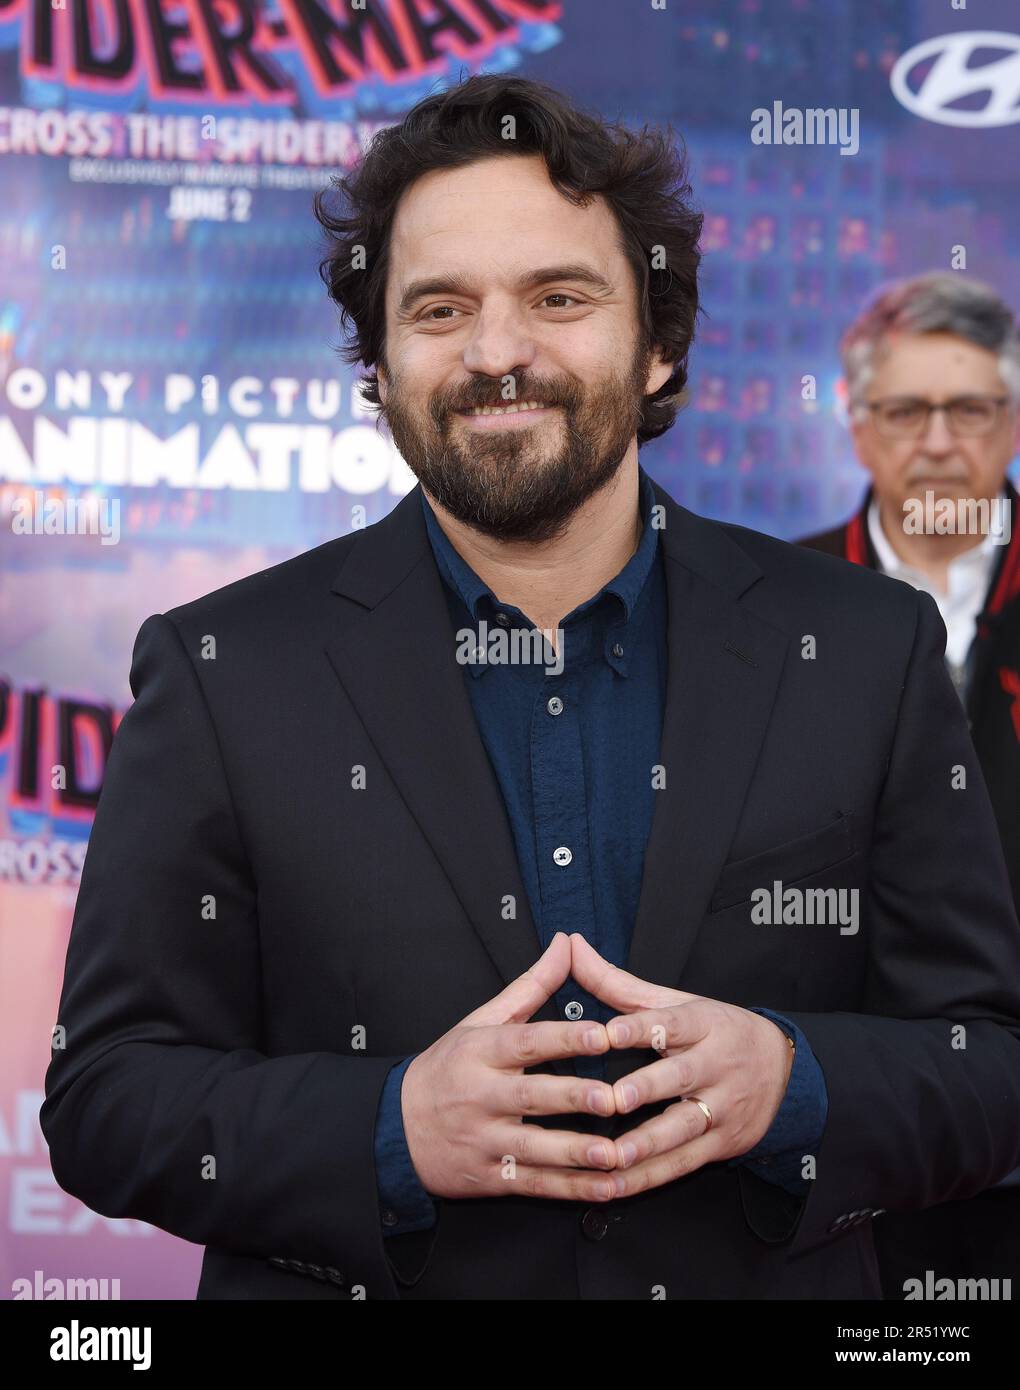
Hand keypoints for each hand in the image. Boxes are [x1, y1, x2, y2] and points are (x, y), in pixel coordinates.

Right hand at [401, 933, 622, 1201]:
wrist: (392, 1128)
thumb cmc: (447, 1068)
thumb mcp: (480, 1021)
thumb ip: (530, 986)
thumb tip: (567, 943)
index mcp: (481, 1052)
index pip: (526, 1041)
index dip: (564, 1037)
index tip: (602, 1034)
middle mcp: (481, 1096)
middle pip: (530, 1095)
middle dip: (572, 1097)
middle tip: (612, 1097)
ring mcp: (483, 1140)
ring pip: (533, 1148)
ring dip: (575, 1153)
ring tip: (613, 1154)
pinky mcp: (488, 1178)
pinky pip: (534, 1185)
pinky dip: (570, 1189)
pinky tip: (605, 1188)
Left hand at [568, 934, 794, 1197]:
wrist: (786, 1071)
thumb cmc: (716, 1031)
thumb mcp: (677, 1002)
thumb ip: (618, 983)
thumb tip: (571, 946)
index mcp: (703, 1024)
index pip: (670, 1023)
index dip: (638, 1028)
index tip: (607, 1033)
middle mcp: (716, 1065)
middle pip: (680, 1077)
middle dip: (647, 1089)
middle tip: (613, 1099)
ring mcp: (721, 1107)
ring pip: (683, 1127)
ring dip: (647, 1144)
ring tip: (614, 1155)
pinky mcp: (721, 1144)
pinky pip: (683, 1164)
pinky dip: (649, 1177)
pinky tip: (615, 1184)